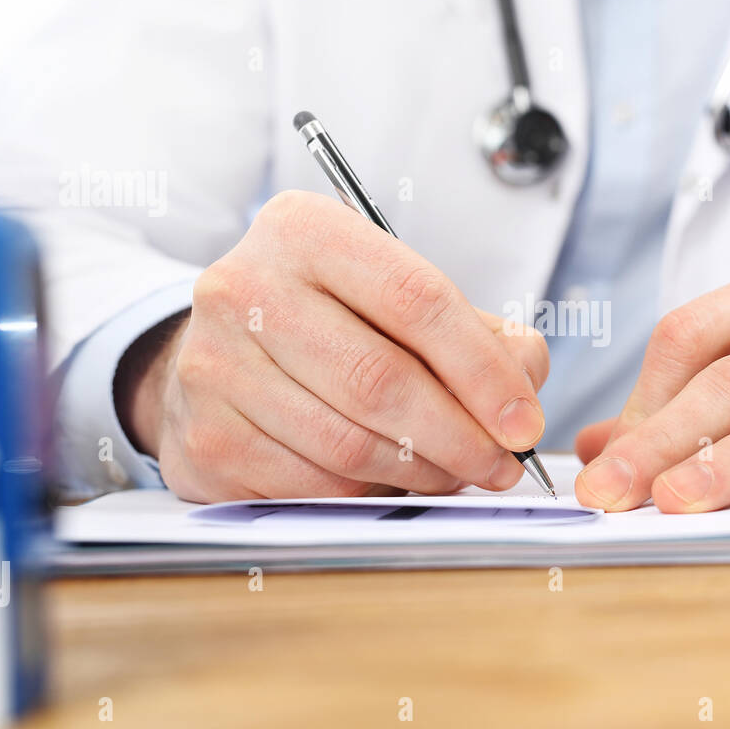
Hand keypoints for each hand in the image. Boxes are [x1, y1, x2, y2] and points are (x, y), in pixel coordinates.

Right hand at [117, 190, 547, 501]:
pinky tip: (395, 484)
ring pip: (347, 445)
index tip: (524, 423)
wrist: (220, 350)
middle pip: (379, 380)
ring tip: (456, 473)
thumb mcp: (401, 294)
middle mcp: (245, 288)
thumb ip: (480, 333)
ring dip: (421, 473)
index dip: (483, 370)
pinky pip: (312, 487)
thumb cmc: (331, 319)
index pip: (416, 298)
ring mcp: (213, 366)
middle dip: (460, 437)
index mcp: (304, 230)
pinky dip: (370, 497)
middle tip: (501, 466)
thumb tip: (523, 391)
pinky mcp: (205, 438)